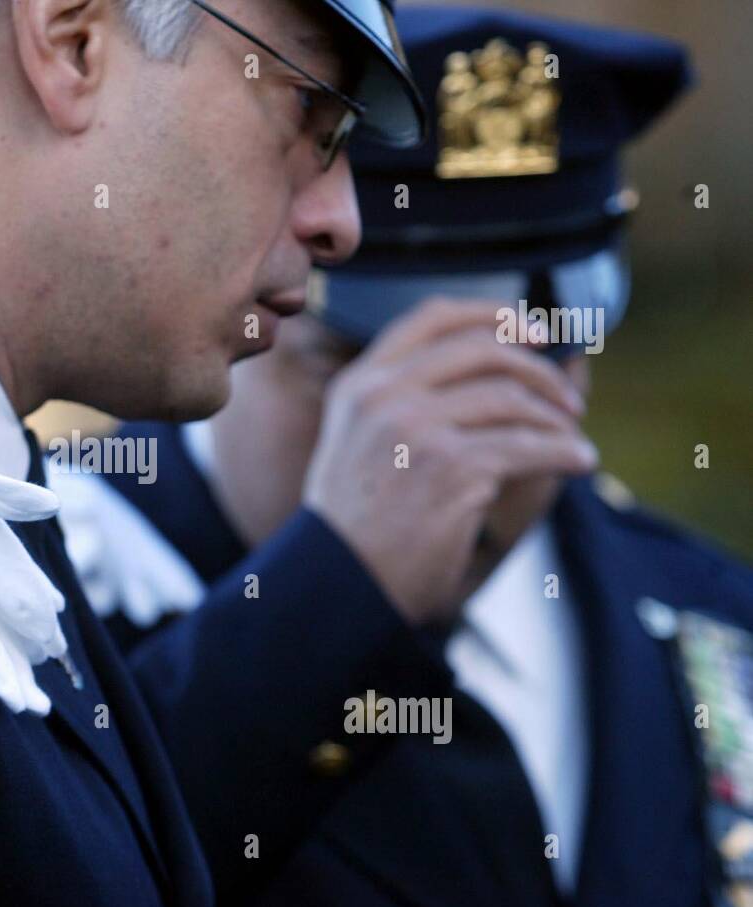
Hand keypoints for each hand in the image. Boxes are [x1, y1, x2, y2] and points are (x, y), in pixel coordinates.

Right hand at [302, 298, 596, 624]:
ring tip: (571, 437)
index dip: (493, 314)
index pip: (433, 318)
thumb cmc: (357, 524)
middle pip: (483, 350)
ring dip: (555, 417)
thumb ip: (409, 402)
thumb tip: (505, 371)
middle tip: (567, 398)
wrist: (338, 582)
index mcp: (360, 383)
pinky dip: (563, 452)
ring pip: (510, 399)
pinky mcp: (451, 467)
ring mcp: (415, 427)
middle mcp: (383, 395)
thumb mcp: (362, 444)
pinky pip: (528, 446)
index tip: (534, 330)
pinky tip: (579, 461)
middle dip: (537, 369)